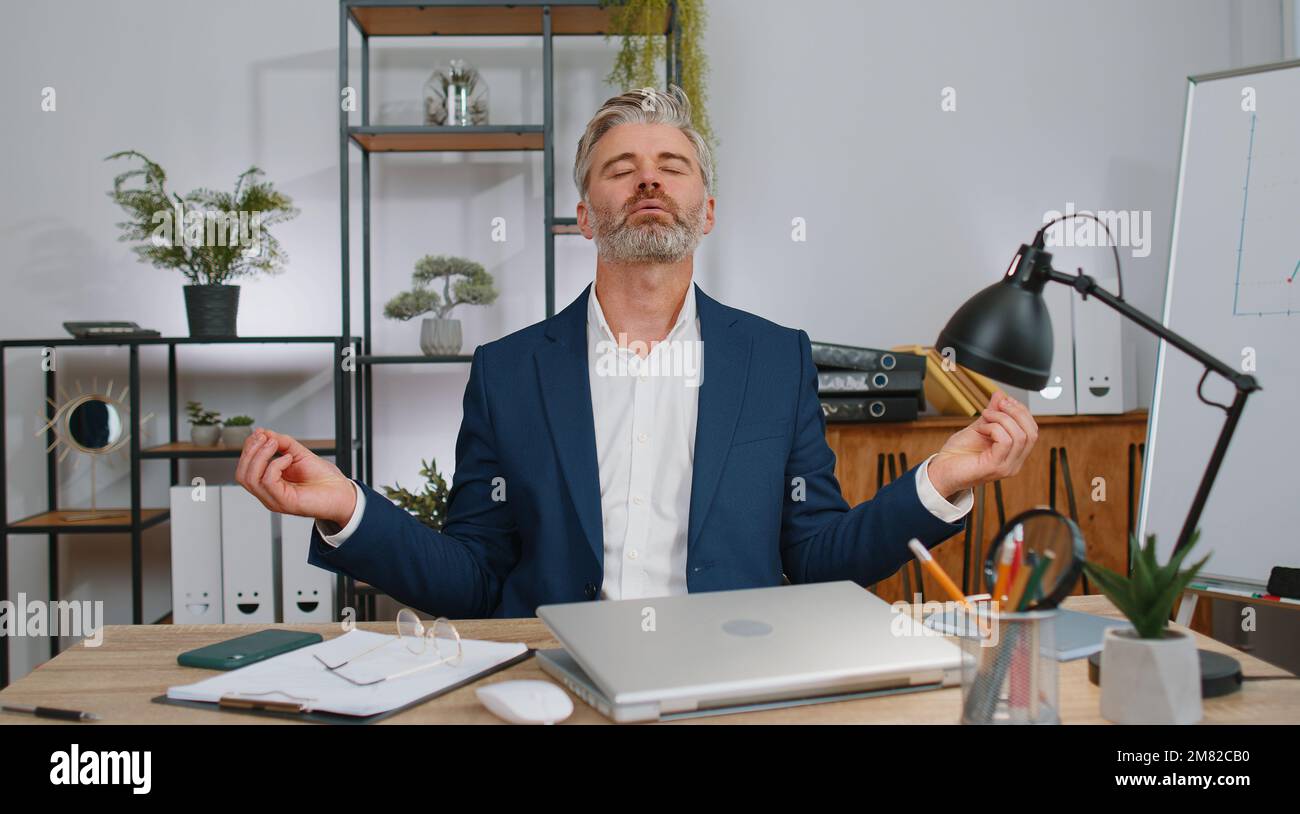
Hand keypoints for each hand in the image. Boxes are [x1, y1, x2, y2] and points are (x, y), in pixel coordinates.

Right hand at [235, 428, 355, 525]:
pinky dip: (275, 465)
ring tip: (275, 445)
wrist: (343, 492)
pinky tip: (288, 459)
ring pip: (250, 478)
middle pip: (242, 474)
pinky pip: (268, 481)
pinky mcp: (285, 502)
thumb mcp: (299, 454)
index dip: (248, 448)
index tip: (260, 433)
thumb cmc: (325, 479)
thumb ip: (281, 443)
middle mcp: (268, 493)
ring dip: (260, 456)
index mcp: (269, 483)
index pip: (244, 468)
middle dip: (250, 451)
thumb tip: (263, 432)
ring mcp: (275, 499)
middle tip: (266, 438)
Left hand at [927, 391, 1037, 497]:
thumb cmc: (957, 454)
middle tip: (998, 405)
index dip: (1022, 412)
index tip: (1006, 400)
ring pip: (1020, 436)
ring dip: (1002, 419)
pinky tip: (981, 429)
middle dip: (1016, 412)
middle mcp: (1014, 463)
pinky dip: (993, 428)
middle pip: (1031, 433)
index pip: (1032, 431)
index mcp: (1013, 455)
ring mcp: (1006, 467)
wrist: (941, 470)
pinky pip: (1005, 442)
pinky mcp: (995, 467)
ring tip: (985, 417)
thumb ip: (993, 413)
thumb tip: (1001, 395)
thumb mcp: (979, 427)